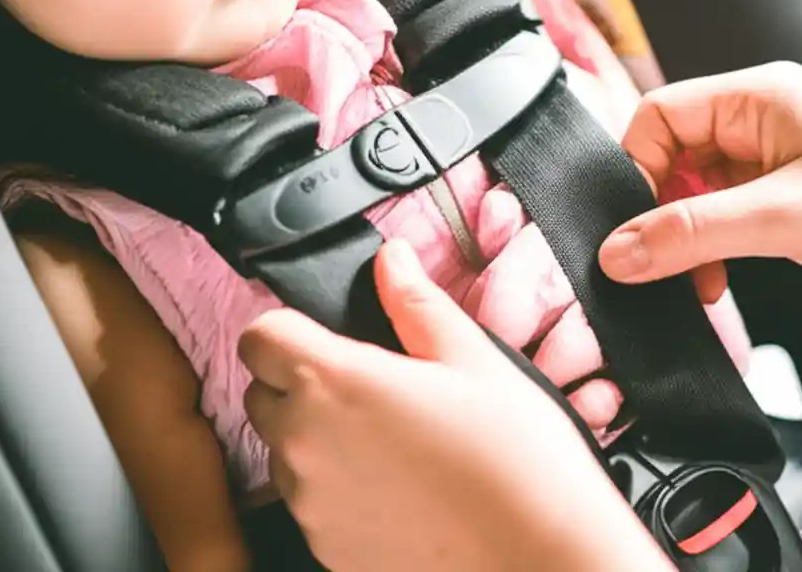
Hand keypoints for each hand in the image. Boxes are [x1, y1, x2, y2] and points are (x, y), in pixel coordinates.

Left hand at [240, 240, 673, 571]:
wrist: (541, 558)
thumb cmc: (517, 460)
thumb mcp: (476, 360)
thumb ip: (418, 303)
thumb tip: (392, 259)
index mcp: (337, 382)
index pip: (260, 336)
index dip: (289, 328)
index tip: (323, 335)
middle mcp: (307, 443)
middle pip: (263, 394)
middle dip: (302, 383)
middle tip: (370, 389)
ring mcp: (312, 503)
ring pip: (285, 451)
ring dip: (319, 438)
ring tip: (394, 443)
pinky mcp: (325, 549)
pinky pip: (311, 503)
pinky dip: (338, 489)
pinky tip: (399, 488)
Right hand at [599, 62, 801, 306]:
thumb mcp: (784, 219)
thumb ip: (694, 234)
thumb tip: (621, 250)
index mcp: (762, 98)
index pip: (661, 114)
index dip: (637, 168)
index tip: (631, 226)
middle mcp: (767, 122)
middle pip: (675, 157)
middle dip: (663, 212)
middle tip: (664, 262)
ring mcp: (781, 162)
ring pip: (700, 193)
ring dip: (690, 239)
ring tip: (702, 281)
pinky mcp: (795, 199)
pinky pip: (730, 218)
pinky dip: (717, 251)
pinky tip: (724, 280)